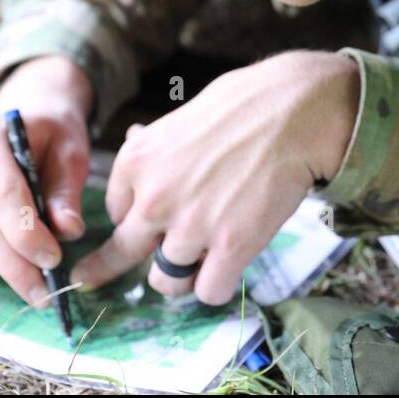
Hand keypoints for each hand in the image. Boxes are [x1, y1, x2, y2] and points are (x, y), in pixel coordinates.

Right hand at [0, 55, 93, 307]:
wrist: (25, 113)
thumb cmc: (50, 135)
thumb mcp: (71, 153)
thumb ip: (67, 193)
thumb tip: (68, 231)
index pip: (2, 194)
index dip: (27, 235)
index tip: (54, 261)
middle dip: (12, 265)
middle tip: (43, 290)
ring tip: (12, 261)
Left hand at [71, 50, 358, 304]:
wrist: (294, 111)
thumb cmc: (245, 105)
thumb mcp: (180, 118)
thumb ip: (156, 145)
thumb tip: (136, 140)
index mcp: (136, 161)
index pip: (117, 212)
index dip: (137, 216)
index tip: (154, 216)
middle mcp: (154, 197)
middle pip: (124, 252)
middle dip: (119, 262)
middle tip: (103, 273)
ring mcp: (192, 225)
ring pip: (166, 281)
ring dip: (184, 274)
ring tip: (207, 257)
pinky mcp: (232, 246)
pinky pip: (209, 292)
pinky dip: (218, 285)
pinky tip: (229, 268)